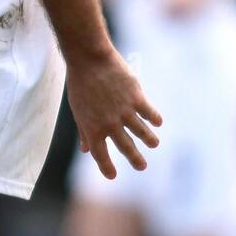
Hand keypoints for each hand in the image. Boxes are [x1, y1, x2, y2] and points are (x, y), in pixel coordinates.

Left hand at [66, 46, 161, 178]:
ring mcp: (124, 111)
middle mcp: (109, 124)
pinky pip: (150, 113)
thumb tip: (85, 149)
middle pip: (126, 148)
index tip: (112, 176)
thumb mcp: (78, 109)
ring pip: (142, 133)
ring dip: (149, 140)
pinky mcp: (136, 97)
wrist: (89, 59)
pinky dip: (155, 119)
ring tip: (154, 144)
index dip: (106, 167)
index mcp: (92, 128)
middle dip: (135, 159)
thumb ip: (83, 131)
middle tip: (142, 166)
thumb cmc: (80, 84)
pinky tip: (158, 123)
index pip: (100, 155)